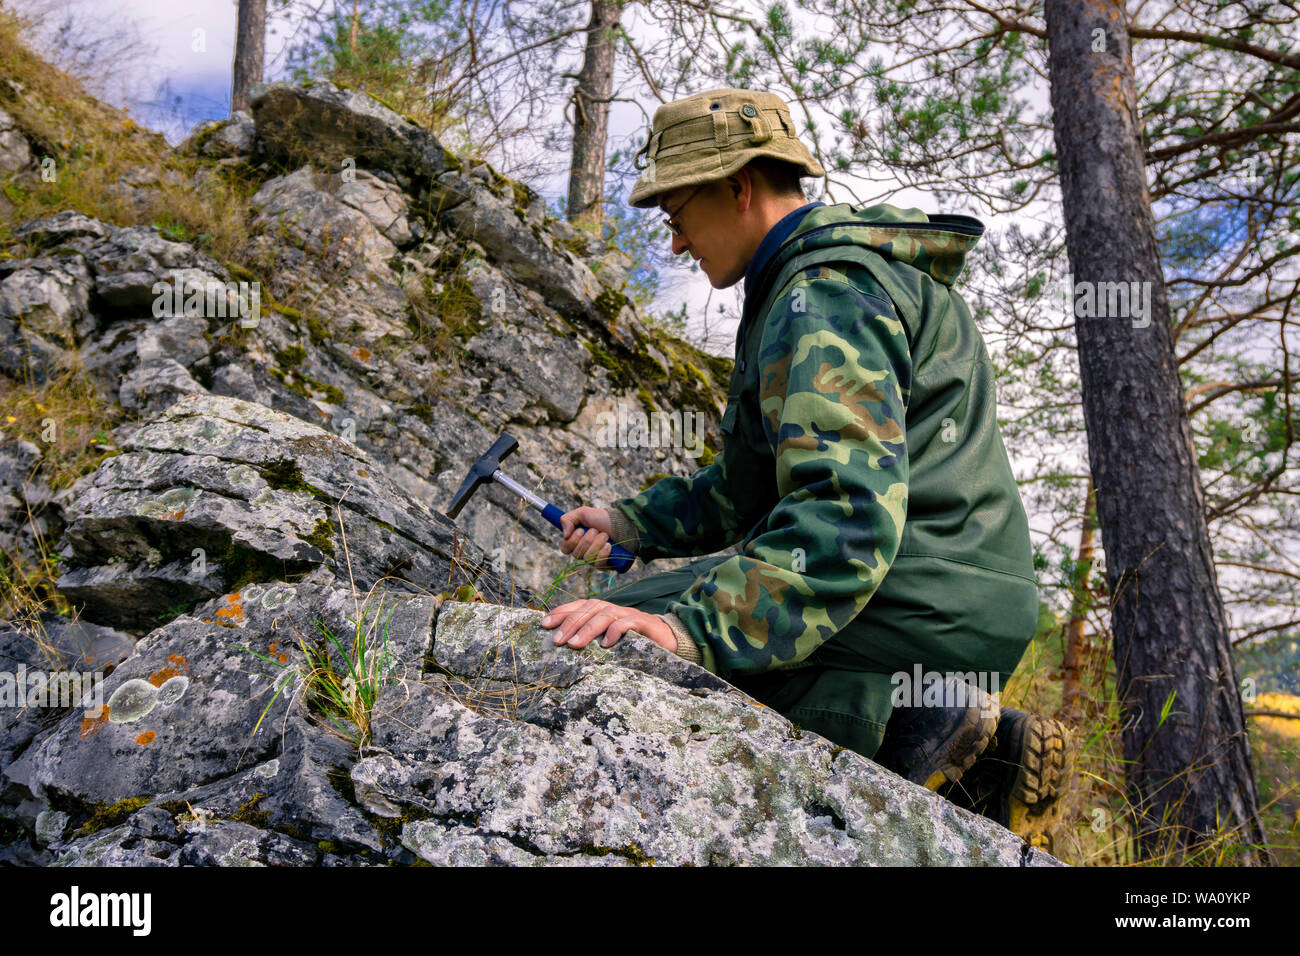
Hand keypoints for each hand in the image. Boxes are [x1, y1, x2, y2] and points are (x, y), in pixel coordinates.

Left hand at [541, 599, 676, 651]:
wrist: (669, 642)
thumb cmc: (635, 643)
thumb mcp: (610, 642)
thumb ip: (592, 640)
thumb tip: (564, 647)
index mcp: (604, 612)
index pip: (580, 605)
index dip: (562, 611)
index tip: (544, 623)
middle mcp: (615, 610)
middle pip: (590, 608)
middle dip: (571, 622)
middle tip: (557, 640)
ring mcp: (630, 615)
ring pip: (606, 614)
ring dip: (588, 628)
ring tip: (574, 644)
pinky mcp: (645, 624)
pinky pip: (628, 623)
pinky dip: (615, 630)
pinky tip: (606, 644)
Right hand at [559, 506, 615, 569]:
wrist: (622, 524)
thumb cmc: (601, 518)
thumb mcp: (582, 513)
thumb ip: (567, 519)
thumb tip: (565, 535)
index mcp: (575, 542)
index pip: (565, 549)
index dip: (572, 541)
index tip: (581, 530)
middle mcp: (582, 552)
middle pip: (576, 554)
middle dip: (588, 539)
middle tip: (596, 530)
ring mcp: (593, 560)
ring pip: (587, 558)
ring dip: (597, 544)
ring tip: (605, 535)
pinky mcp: (603, 565)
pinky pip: (598, 565)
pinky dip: (603, 553)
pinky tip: (609, 546)